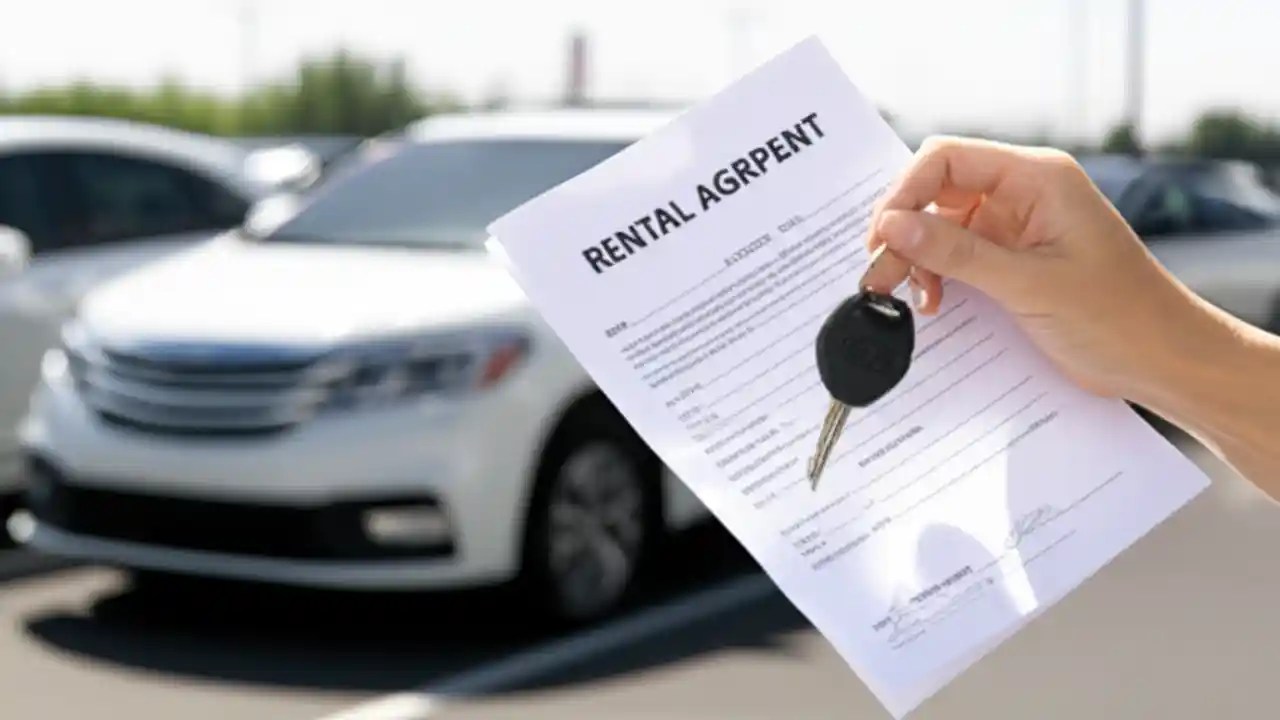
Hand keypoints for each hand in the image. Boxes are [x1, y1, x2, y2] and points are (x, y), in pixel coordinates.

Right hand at [858, 136, 1209, 404]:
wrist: (1163, 358)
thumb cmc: (1118, 317)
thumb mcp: (1029, 284)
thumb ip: (956, 252)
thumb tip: (891, 226)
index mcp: (1037, 178)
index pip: (946, 159)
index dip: (904, 194)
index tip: (881, 239)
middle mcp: (1025, 191)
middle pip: (937, 190)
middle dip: (903, 231)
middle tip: (879, 276)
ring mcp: (1018, 224)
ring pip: (941, 224)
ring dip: (917, 257)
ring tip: (907, 296)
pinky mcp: (1015, 256)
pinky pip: (959, 252)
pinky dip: (937, 274)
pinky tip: (935, 302)